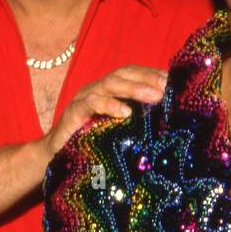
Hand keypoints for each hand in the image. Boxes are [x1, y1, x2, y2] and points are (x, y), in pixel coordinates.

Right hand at [43, 65, 168, 158]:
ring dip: (134, 88)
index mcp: (110, 91)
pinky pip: (91, 103)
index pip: (133, 74)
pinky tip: (124, 113)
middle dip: (148, 78)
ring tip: (154, 96)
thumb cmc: (92, 144)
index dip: (153, 75)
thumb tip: (168, 122)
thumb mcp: (118, 131)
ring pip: (110, 84)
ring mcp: (85, 99)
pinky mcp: (74, 113)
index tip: (175, 82)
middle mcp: (97, 90)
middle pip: (124, 74)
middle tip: (168, 88)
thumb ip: (137, 121)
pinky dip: (108, 105)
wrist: (56, 157)